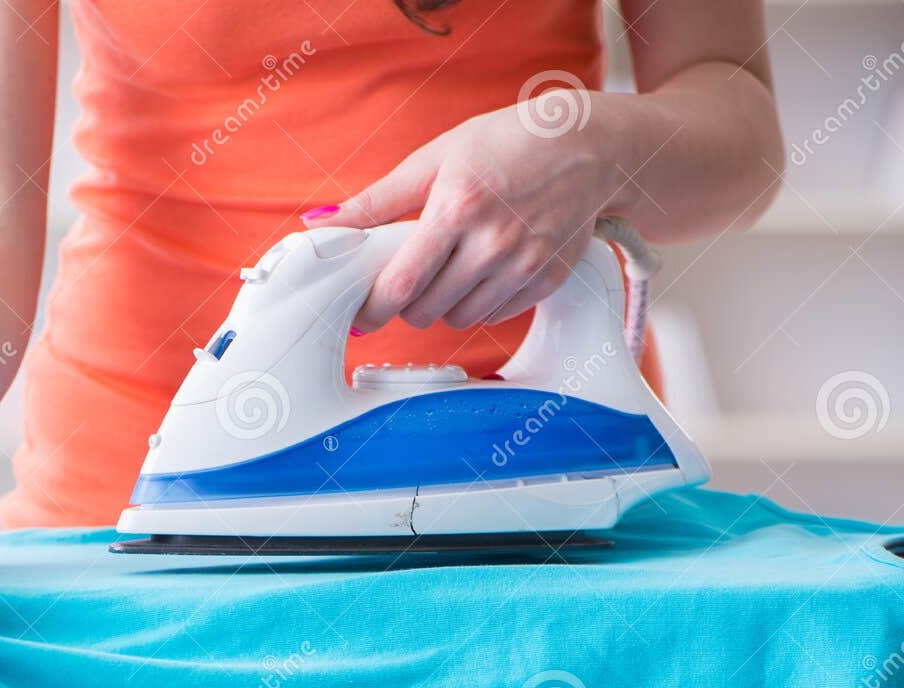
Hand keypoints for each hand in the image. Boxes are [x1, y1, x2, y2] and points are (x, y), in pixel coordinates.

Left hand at [304, 102, 617, 331]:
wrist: (588, 146)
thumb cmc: (505, 144)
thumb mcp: (435, 158)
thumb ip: (376, 200)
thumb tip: (323, 223)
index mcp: (457, 208)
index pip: (402, 284)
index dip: (372, 309)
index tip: (360, 315)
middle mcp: (493, 242)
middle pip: (426, 310)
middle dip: (406, 303)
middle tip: (408, 280)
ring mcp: (525, 264)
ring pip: (460, 318)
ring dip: (443, 305)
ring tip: (448, 271)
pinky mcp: (548, 278)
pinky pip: (496, 314)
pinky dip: (480, 303)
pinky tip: (483, 272)